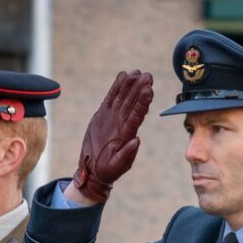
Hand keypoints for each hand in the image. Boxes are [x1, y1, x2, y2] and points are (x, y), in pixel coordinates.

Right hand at [72, 70, 154, 202]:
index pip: (137, 114)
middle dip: (140, 88)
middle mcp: (122, 123)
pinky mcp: (103, 114)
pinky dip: (116, 87)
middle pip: (133, 102)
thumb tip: (137, 140)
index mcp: (127, 134)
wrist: (94, 169)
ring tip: (136, 72)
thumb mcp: (117, 165)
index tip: (149, 90)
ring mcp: (113, 117)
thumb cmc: (108, 170)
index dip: (143, 102)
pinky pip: (111, 97)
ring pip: (123, 97)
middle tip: (147, 75)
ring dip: (130, 84)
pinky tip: (122, 76)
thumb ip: (127, 154)